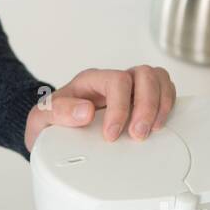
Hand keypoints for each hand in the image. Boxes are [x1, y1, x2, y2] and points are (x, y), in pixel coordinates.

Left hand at [24, 65, 176, 154]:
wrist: (52, 129)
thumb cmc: (51, 120)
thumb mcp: (42, 117)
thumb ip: (58, 112)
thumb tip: (86, 112)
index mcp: (91, 80)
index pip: (116, 81)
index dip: (120, 107)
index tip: (112, 135)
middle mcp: (113, 80)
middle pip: (144, 74)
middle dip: (146, 105)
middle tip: (138, 134)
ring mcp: (130, 89)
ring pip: (158, 77)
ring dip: (161, 103)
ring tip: (154, 129)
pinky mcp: (141, 101)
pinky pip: (164, 91)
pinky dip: (168, 104)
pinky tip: (160, 124)